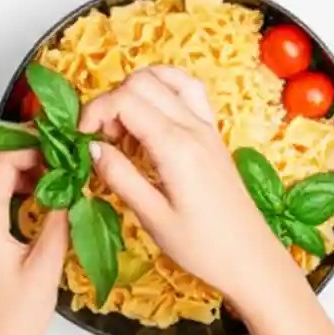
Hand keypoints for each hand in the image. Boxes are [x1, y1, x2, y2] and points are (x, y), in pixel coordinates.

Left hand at [0, 141, 68, 334]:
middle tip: (45, 150)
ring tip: (46, 174)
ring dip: (7, 161)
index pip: (2, 159)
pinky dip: (3, 183)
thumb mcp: (45, 266)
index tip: (61, 152)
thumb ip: (59, 219)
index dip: (34, 147)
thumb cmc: (10, 321)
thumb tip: (72, 186)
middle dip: (10, 141)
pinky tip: (34, 198)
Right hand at [79, 66, 298, 306]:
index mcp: (176, 147)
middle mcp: (194, 127)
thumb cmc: (203, 247)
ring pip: (166, 77)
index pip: (125, 100)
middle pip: (142, 81)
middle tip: (102, 140)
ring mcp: (207, 126)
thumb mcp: (153, 218)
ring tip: (124, 128)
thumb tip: (92, 148)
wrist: (251, 258)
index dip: (94, 111)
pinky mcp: (213, 133)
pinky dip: (162, 91)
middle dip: (111, 101)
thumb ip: (121, 177)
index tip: (82, 139)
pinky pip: (188, 91)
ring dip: (136, 91)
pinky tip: (150, 120)